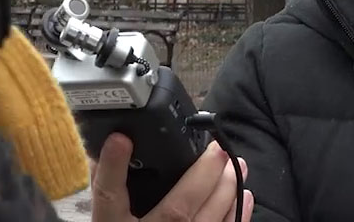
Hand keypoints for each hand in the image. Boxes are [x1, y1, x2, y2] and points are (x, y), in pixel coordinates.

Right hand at [91, 134, 254, 221]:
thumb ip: (109, 186)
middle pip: (176, 211)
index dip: (113, 168)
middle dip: (201, 177)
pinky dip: (236, 217)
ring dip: (226, 192)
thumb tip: (115, 143)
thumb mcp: (108, 217)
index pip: (108, 196)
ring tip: (238, 165)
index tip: (121, 139)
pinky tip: (245, 196)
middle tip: (218, 149)